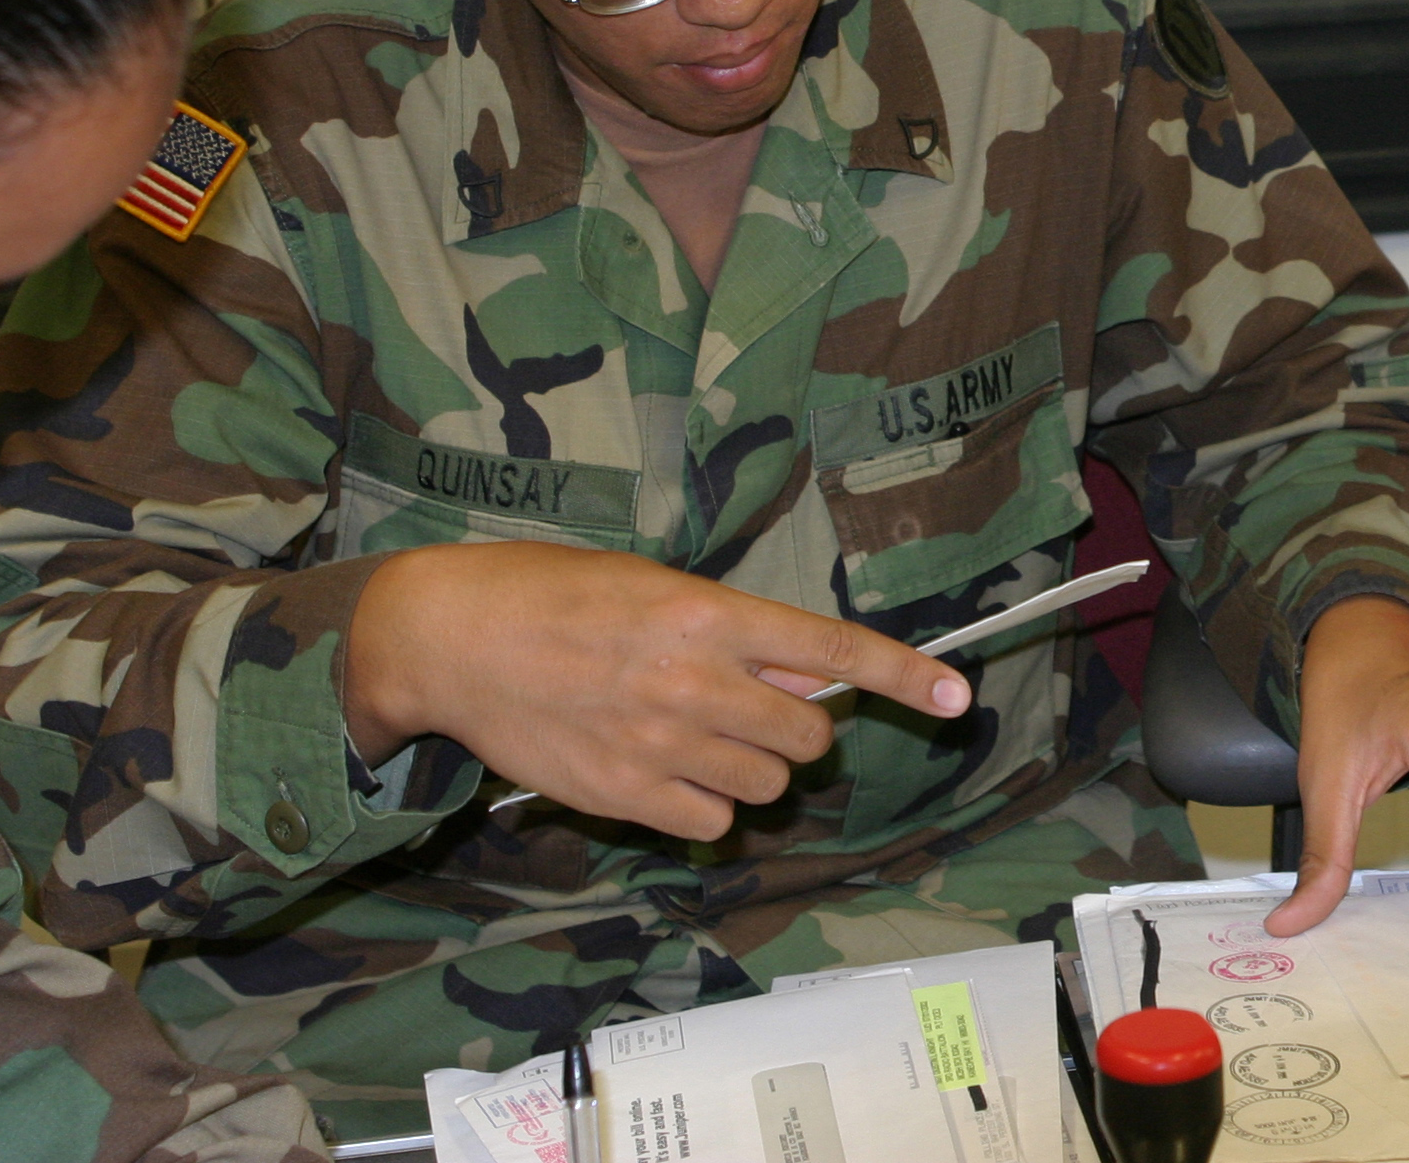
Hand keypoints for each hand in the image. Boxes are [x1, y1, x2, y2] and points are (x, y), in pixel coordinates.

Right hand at [346, 541, 970, 839]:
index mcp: (708, 615)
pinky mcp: (622, 794)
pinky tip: (664, 772)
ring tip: (691, 733)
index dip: (901, 675)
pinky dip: (704, 807)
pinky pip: (710, 823)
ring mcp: (658, 743)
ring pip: (765, 783)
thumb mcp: (657, 585)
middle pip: (807, 733)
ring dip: (749, 767)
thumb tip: (806, 674)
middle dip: (794, 726)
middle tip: (750, 708)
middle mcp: (694, 681)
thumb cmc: (556, 595)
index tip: (953, 698)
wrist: (455, 638)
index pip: (829, 648)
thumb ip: (737, 633)